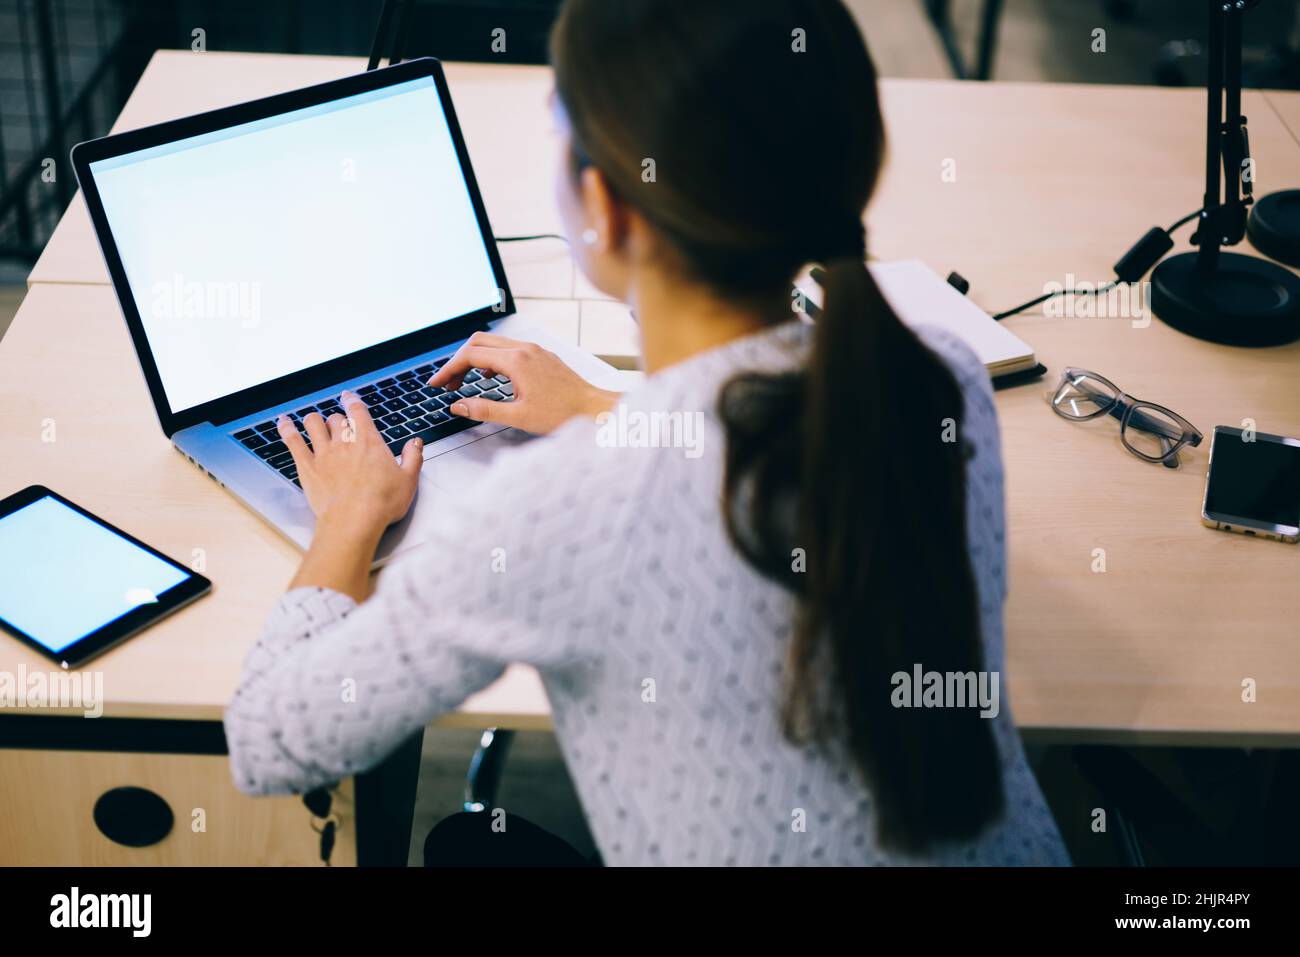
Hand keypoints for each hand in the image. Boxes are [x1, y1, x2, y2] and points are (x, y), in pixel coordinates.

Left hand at [278, 391, 422, 535]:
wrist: (355, 519)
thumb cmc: (382, 502)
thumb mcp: (408, 480)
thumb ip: (412, 458)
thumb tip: (416, 443)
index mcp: (369, 441)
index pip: (358, 411)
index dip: (352, 401)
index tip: (348, 396)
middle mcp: (344, 442)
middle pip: (335, 419)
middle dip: (337, 420)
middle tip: (338, 425)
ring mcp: (323, 453)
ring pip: (313, 424)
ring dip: (314, 420)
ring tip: (313, 421)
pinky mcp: (307, 467)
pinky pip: (293, 441)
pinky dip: (287, 429)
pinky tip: (283, 422)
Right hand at [428, 332, 617, 434]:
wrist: (595, 409)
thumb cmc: (564, 414)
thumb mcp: (519, 416)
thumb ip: (484, 410)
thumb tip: (458, 406)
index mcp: (516, 361)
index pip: (470, 355)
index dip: (448, 369)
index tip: (436, 384)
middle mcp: (525, 349)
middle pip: (479, 342)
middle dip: (458, 361)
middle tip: (447, 383)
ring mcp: (535, 350)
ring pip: (495, 344)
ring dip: (475, 359)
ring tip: (465, 382)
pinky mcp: (542, 356)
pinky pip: (510, 349)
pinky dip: (493, 359)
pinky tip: (492, 377)